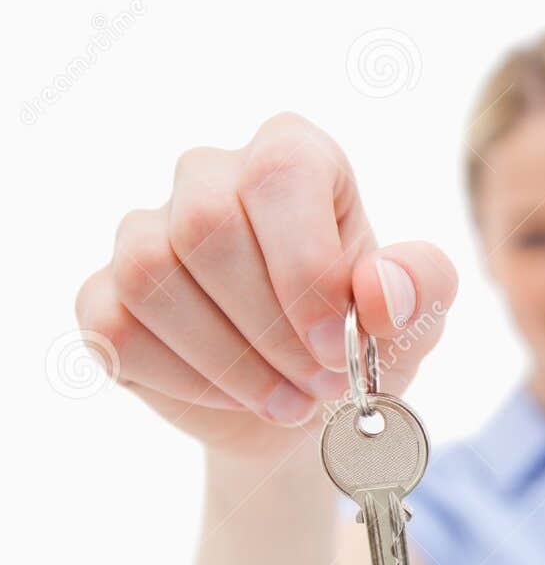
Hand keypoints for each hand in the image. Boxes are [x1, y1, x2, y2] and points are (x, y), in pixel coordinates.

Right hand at [75, 112, 457, 459]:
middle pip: (206, 225)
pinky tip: (232, 396)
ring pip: (151, 276)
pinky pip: (117, 330)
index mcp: (291, 155)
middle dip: (269, 326)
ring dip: (229, 361)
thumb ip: (420, 286)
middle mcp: (209, 177)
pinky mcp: (105, 298)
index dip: (305, 265)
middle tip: (319, 383)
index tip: (337, 343)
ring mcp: (145, 234)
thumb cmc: (360, 342)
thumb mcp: (415, 318)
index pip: (278, 174)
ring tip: (287, 399)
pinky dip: (184, 381)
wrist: (304, 409)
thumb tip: (379, 288)